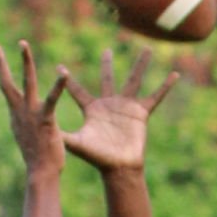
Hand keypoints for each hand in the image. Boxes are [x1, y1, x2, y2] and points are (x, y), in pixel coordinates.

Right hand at [0, 41, 66, 178]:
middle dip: (0, 64)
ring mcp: (31, 114)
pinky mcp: (46, 119)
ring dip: (25, 61)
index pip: (7, 92)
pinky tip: (64, 73)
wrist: (41, 173)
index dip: (0, 76)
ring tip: (23, 44)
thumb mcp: (26, 139)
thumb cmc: (38, 160)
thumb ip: (23, 126)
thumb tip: (17, 123)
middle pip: (6, 83)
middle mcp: (20, 112)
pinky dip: (59, 85)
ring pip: (27, 82)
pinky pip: (52, 98)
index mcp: (16, 116)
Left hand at [61, 49, 179, 172]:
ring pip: (134, 80)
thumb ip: (60, 132)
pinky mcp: (141, 113)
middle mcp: (109, 104)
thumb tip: (41, 126)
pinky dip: (165, 86)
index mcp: (92, 110)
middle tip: (106, 50)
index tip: (59, 65)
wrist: (119, 167)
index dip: (68, 80)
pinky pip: (156, 96)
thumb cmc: (97, 158)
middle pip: (107, 78)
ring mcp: (126, 107)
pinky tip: (175, 74)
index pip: (77, 91)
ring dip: (141, 65)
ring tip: (147, 49)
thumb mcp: (76, 143)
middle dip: (106, 64)